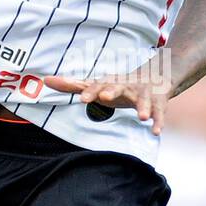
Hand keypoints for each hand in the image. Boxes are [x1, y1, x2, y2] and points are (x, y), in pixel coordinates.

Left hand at [44, 72, 169, 134]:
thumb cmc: (116, 85)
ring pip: (142, 100)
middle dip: (112, 91)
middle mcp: (125, 85)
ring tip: (141, 117)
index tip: (82, 98)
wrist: (153, 75)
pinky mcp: (157, 102)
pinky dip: (158, 121)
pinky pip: (159, 113)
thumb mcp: (95, 85)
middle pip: (118, 87)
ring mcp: (142, 93)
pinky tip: (155, 130)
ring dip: (142, 107)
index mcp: (108, 83)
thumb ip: (72, 85)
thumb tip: (45, 80)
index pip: (96, 86)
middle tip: (105, 97)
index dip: (90, 92)